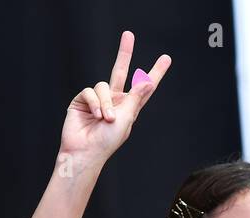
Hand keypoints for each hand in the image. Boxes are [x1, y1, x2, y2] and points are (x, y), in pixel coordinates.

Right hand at [60, 31, 170, 163]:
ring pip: (103, 84)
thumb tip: (147, 81)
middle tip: (128, 34)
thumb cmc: (108, 141)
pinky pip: (90, 91)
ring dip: (105, 103)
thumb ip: (135, 98)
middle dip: (124, 53)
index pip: (144, 86)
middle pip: (120, 71)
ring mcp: (98, 99)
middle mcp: (114, 100)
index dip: (155, 73)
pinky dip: (94, 103)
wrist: (85, 151)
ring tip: (105, 119)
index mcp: (129, 107)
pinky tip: (94, 116)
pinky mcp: (83, 100)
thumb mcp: (126, 119)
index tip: (166, 59)